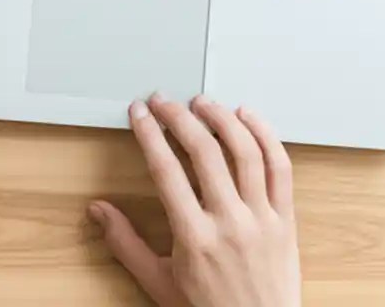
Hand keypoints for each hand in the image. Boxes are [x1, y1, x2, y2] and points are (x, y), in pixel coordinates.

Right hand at [89, 95, 300, 306]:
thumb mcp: (158, 282)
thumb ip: (126, 244)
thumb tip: (98, 211)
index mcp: (194, 238)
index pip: (166, 171)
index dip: (149, 134)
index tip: (139, 114)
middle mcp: (230, 223)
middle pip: (204, 153)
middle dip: (179, 118)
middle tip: (164, 101)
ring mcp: (262, 218)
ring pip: (245, 152)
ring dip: (222, 119)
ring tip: (203, 103)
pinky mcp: (286, 218)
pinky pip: (280, 167)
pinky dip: (265, 135)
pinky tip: (248, 118)